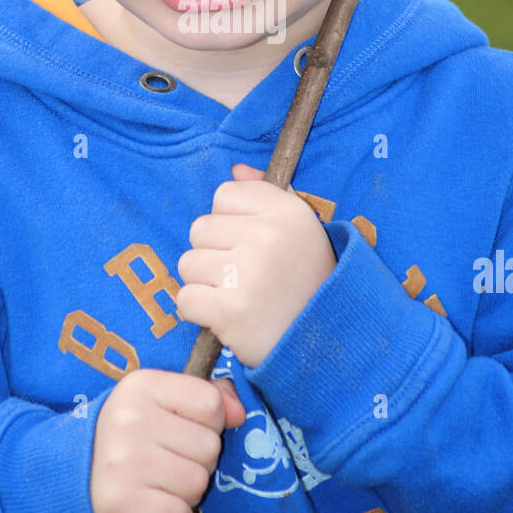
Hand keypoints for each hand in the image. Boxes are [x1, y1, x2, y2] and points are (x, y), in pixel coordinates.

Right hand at [90, 369, 244, 512]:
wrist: (73, 484)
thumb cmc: (130, 440)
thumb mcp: (162, 404)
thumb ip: (207, 399)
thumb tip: (241, 414)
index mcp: (141, 386)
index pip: (210, 403)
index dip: (206, 423)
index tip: (180, 430)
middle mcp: (129, 419)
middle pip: (209, 446)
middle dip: (197, 461)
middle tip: (165, 463)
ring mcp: (123, 462)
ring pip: (198, 483)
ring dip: (186, 492)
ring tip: (158, 485)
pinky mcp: (122, 504)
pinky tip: (153, 508)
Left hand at [175, 163, 337, 367]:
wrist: (326, 343)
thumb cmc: (308, 283)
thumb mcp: (302, 230)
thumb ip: (268, 196)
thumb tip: (235, 169)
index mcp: (287, 211)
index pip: (224, 194)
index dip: (231, 222)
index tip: (252, 245)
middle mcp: (269, 236)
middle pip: (200, 228)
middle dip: (214, 254)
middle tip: (244, 277)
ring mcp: (248, 273)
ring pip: (188, 263)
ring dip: (205, 284)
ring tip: (237, 296)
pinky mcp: (230, 310)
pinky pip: (186, 299)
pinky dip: (200, 313)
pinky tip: (227, 317)